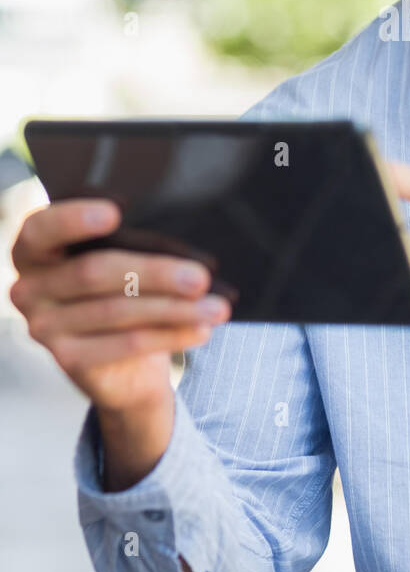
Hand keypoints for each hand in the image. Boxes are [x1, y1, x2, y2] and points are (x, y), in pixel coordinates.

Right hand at [9, 198, 231, 416]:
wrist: (120, 360)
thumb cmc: (121, 289)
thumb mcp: (122, 259)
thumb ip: (132, 248)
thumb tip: (187, 259)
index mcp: (34, 248)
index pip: (42, 228)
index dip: (75, 218)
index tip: (117, 211)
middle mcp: (29, 287)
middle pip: (94, 272)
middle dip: (156, 273)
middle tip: (201, 278)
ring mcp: (43, 327)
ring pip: (117, 310)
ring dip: (175, 308)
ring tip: (217, 307)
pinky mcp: (68, 359)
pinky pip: (127, 343)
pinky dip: (169, 334)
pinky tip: (201, 329)